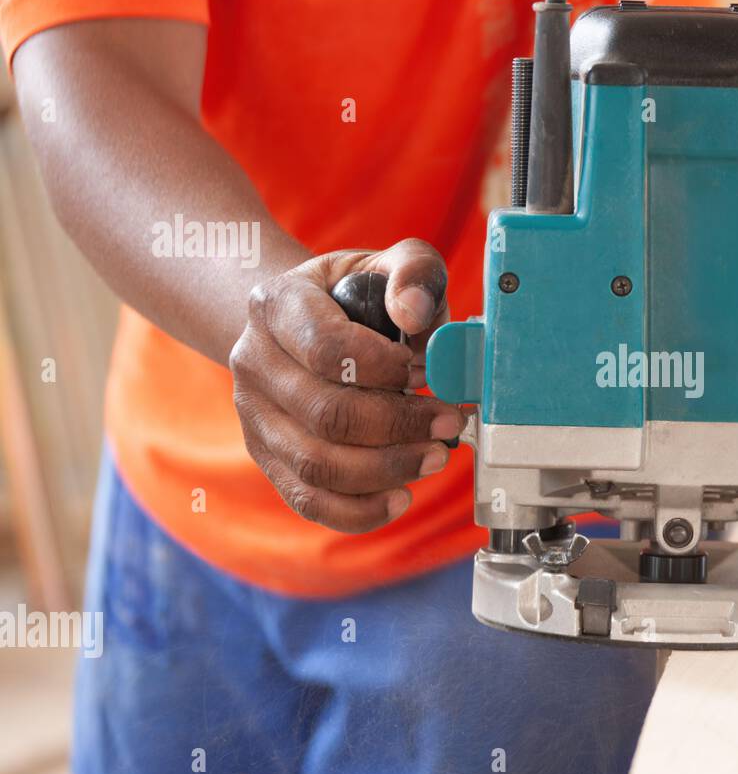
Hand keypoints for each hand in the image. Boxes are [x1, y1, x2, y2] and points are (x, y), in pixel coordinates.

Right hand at [229, 239, 464, 531]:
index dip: (385, 369)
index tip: (425, 371)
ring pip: (316, 464)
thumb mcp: (387, 264)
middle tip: (448, 423)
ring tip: (435, 456)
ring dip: (386, 469)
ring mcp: (255, 415)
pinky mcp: (268, 457)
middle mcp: (253, 362)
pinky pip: (308, 499)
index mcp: (277, 305)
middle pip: (325, 414)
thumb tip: (415, 314)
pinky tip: (401, 497)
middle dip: (399, 426)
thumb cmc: (355, 296)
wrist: (306, 318)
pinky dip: (359, 509)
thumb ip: (412, 273)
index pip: (327, 348)